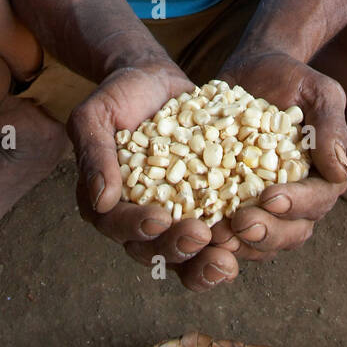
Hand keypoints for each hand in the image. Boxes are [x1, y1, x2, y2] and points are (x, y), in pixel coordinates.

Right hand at [68, 60, 240, 291]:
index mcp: (106, 203)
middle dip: (177, 247)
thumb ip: (95, 153)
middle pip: (153, 250)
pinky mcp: (204, 210)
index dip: (136, 227)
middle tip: (201, 235)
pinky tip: (251, 241)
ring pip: (186, 256)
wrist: (157, 82)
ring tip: (228, 261)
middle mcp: (137, 219)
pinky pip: (217, 236)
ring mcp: (174, 219)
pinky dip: (233, 244)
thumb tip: (101, 200)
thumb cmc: (121, 96)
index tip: (159, 219)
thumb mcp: (98, 115)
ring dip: (206, 263)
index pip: (115, 225)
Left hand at [209, 49, 346, 261]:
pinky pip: (228, 228)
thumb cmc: (290, 78)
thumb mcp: (318, 91)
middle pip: (291, 231)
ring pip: (260, 240)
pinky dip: (215, 234)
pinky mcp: (232, 201)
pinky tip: (196, 227)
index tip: (271, 197)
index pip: (318, 200)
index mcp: (322, 175)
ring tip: (217, 234)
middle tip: (241, 223)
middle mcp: (298, 197)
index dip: (297, 204)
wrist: (251, 70)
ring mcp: (264, 204)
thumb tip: (339, 171)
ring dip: (241, 243)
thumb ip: (331, 126)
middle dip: (268, 232)